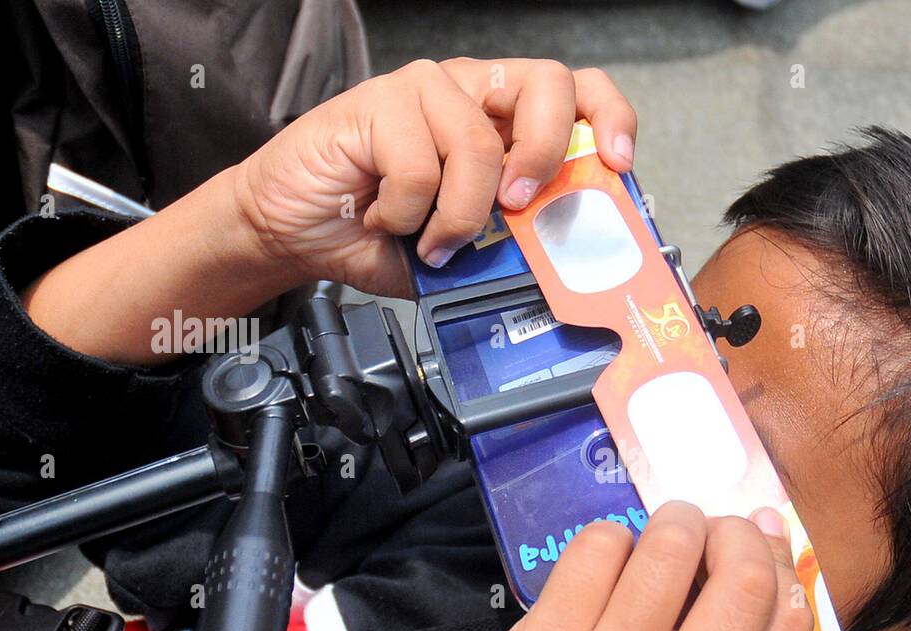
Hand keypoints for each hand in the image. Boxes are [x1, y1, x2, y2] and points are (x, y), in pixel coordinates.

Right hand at [233, 58, 637, 296]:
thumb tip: (554, 267)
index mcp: (502, 120)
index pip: (574, 91)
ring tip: (428, 240)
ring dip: (456, 214)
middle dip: (544, 154)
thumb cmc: (379, 235)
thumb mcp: (461, 253)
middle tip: (515, 208)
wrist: (293, 230)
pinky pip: (418, 163)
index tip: (616, 164)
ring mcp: (425, 90)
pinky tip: (382, 218)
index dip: (607, 118)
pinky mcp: (378, 101)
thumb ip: (506, 248)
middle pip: (546, 84)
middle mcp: (470, 93)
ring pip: (479, 144)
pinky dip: (405, 212)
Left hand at [312, 502, 812, 630]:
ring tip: (658, 539)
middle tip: (708, 535)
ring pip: (671, 545)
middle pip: (745, 573)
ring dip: (673, 523)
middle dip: (733, 532)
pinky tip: (603, 566)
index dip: (782, 564)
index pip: (793, 620)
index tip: (760, 547)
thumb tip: (765, 557)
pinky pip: (600, 546)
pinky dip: (609, 538)